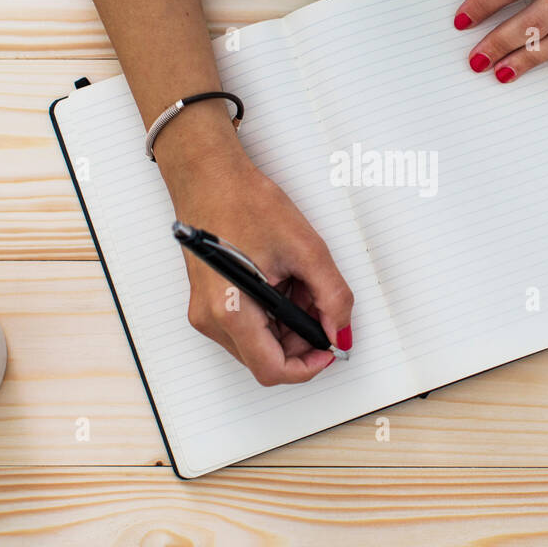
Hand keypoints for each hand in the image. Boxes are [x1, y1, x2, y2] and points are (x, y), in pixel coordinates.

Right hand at [162, 138, 353, 385]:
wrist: (209, 176)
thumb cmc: (246, 202)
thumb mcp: (306, 249)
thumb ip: (332, 296)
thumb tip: (340, 331)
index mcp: (230, 310)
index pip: (272, 370)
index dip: (309, 367)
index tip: (330, 349)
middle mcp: (211, 319)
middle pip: (266, 359)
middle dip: (302, 341)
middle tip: (321, 307)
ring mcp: (206, 312)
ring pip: (258, 344)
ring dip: (289, 327)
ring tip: (300, 286)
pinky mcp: (209, 302)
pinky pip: (247, 326)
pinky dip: (273, 314)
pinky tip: (283, 283)